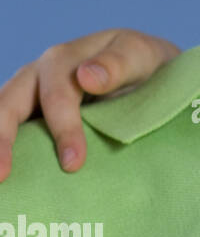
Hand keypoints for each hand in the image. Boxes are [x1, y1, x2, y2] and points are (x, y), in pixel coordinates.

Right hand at [0, 29, 180, 180]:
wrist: (147, 70)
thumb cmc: (143, 63)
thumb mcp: (139, 55)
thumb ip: (117, 64)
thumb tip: (87, 76)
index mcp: (62, 60)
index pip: (55, 96)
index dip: (63, 128)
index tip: (73, 163)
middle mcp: (36, 79)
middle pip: (7, 107)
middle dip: (1, 141)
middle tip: (2, 176)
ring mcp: (28, 101)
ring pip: (2, 119)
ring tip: (0, 180)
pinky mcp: (30, 121)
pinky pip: (12, 135)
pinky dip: (6, 153)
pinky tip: (11, 181)